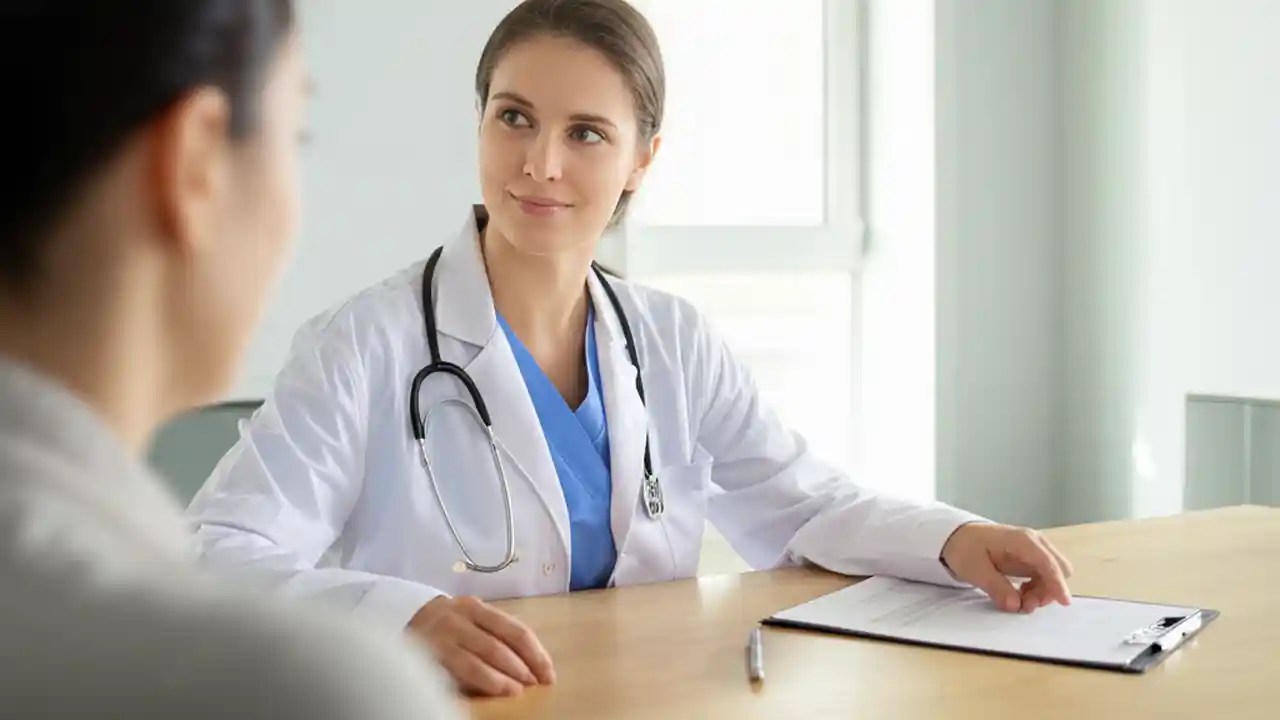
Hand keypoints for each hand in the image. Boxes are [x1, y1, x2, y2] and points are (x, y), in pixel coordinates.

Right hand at [408, 595, 555, 696]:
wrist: (401, 618)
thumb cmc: (448, 623)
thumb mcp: (471, 618)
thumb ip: (495, 633)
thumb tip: (530, 663)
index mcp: (476, 608)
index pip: (515, 631)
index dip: (536, 654)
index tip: (548, 673)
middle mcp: (459, 619)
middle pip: (498, 646)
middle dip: (520, 668)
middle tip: (534, 684)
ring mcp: (441, 637)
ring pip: (478, 661)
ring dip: (502, 679)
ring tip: (516, 691)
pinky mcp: (426, 655)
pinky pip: (457, 672)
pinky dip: (478, 683)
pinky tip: (491, 690)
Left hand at [940, 523, 1073, 612]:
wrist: (957, 537)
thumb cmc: (965, 549)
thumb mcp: (975, 570)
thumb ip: (996, 587)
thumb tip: (1015, 606)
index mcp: (1022, 541)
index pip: (1047, 562)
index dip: (1057, 583)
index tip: (1064, 602)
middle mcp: (1034, 543)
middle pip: (1059, 568)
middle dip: (1049, 590)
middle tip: (1026, 604)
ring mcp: (1034, 550)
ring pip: (1053, 575)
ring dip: (1043, 592)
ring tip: (1020, 602)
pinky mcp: (1031, 559)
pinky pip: (1045, 577)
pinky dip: (1038, 589)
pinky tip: (1020, 593)